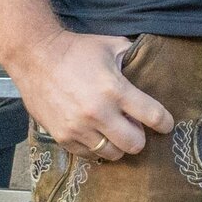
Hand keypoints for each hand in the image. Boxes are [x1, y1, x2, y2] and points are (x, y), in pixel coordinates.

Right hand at [7, 28, 174, 160]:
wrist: (35, 57)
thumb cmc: (76, 50)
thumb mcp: (111, 45)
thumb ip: (133, 57)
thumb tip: (150, 63)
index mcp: (115, 89)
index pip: (152, 115)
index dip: (165, 123)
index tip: (166, 124)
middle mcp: (99, 113)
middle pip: (135, 144)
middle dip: (141, 137)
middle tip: (137, 128)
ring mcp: (79, 128)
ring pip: (113, 154)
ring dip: (119, 145)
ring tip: (116, 133)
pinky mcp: (63, 137)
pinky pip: (89, 155)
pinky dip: (97, 148)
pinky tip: (97, 135)